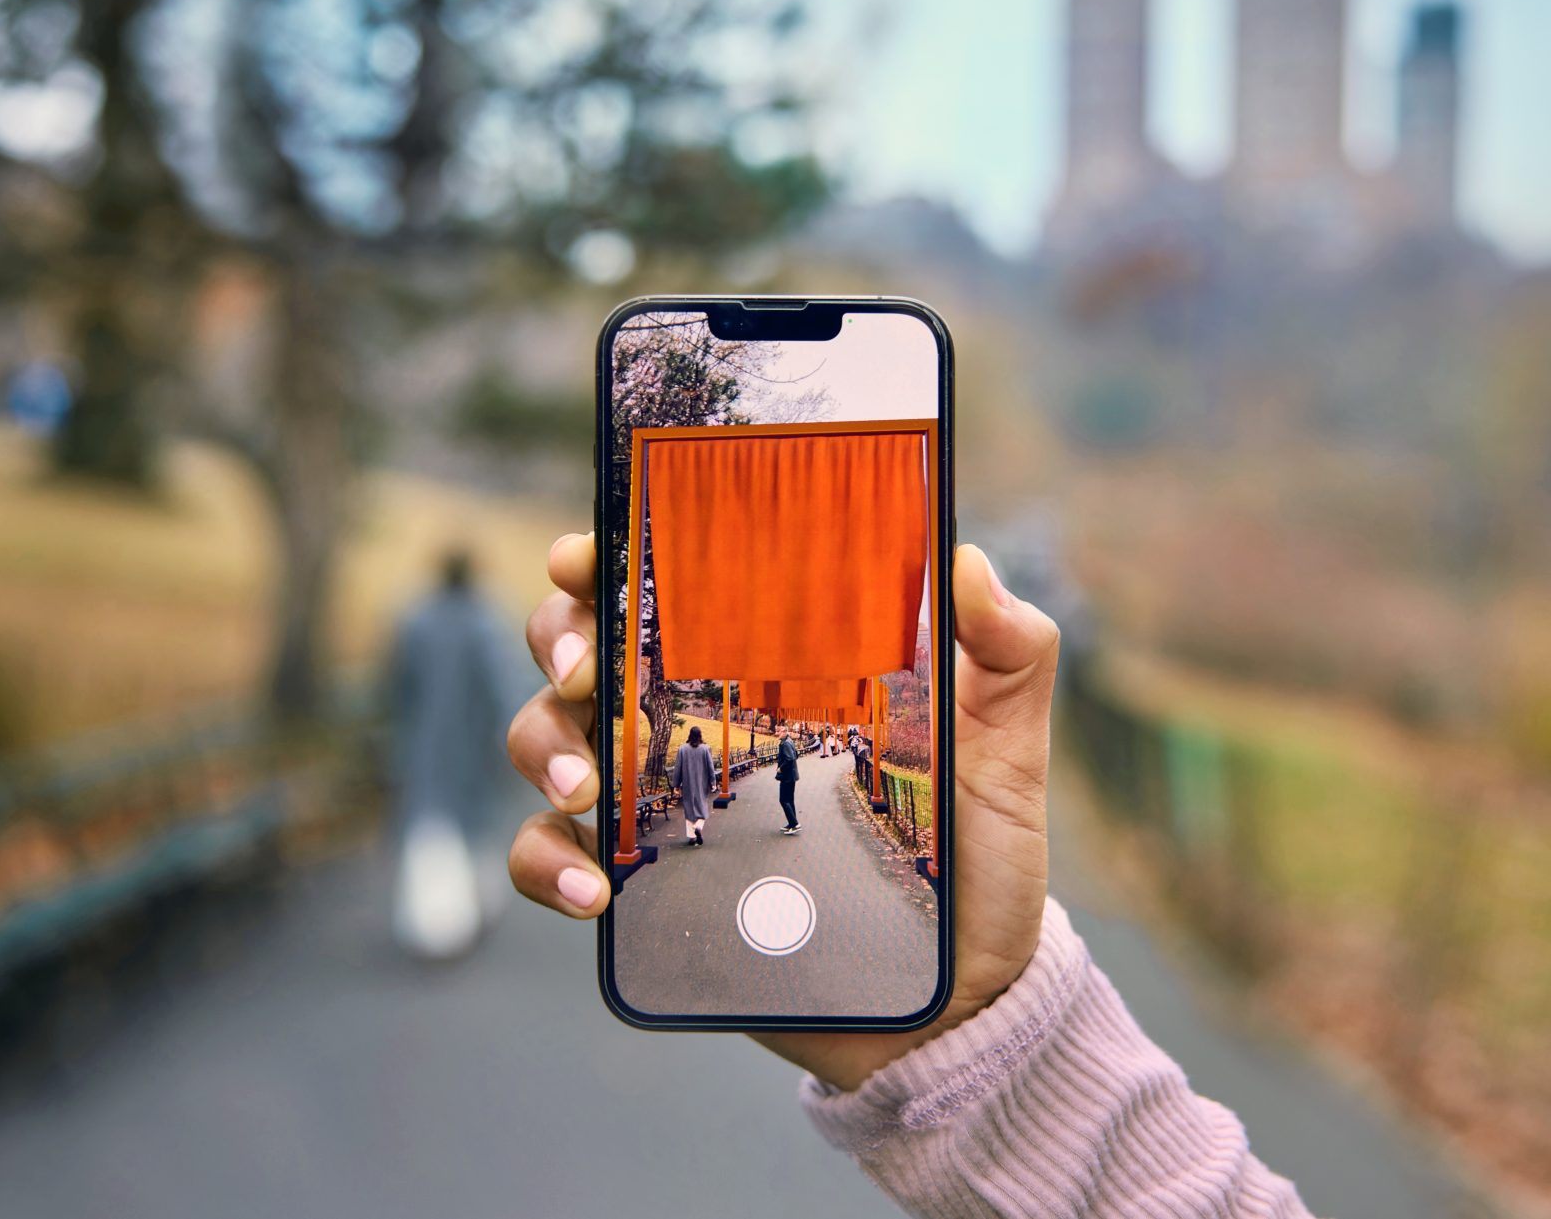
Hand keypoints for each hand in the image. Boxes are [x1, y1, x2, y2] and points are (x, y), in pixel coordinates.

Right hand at [506, 533, 1057, 1091]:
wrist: (958, 996)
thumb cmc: (973, 856)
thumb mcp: (1004, 747)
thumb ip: (1008, 653)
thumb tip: (968, 565)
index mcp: (765, 665)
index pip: (668, 586)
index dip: (611, 554)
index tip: (591, 557)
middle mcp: (696, 719)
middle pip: (582, 644)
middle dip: (559, 638)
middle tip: (585, 673)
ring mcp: (661, 798)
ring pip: (547, 738)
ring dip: (543, 746)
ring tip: (588, 787)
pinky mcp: (648, 881)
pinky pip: (550, 855)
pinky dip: (547, 859)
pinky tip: (593, 884)